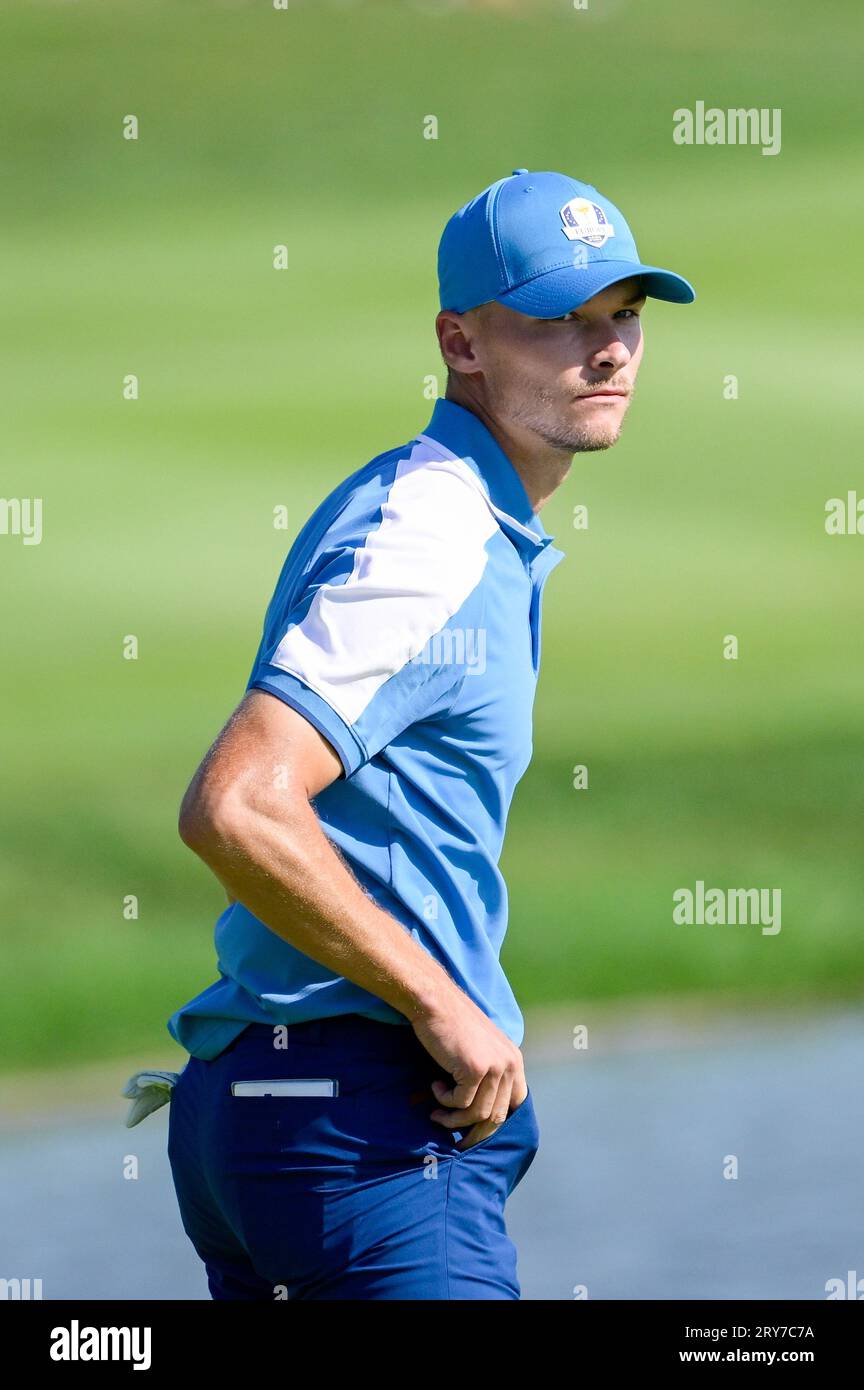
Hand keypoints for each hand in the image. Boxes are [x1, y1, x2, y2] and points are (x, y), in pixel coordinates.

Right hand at [410, 991, 527, 1150]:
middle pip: (497, 1116)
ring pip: (478, 1114)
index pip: (516, 1105)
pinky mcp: (476, 1069)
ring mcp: (495, 1067)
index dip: (496, 1123)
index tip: (476, 1134)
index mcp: (514, 1060)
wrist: (436, 1002)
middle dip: (476, 1134)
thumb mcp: (479, 1050)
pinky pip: (460, 1103)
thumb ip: (488, 1075)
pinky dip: (445, 1102)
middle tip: (457, 1143)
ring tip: (437, 1114)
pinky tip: (434, 1087)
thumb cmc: (451, 1026)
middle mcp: (510, 1064)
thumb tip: (482, 1115)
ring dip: (454, 1120)